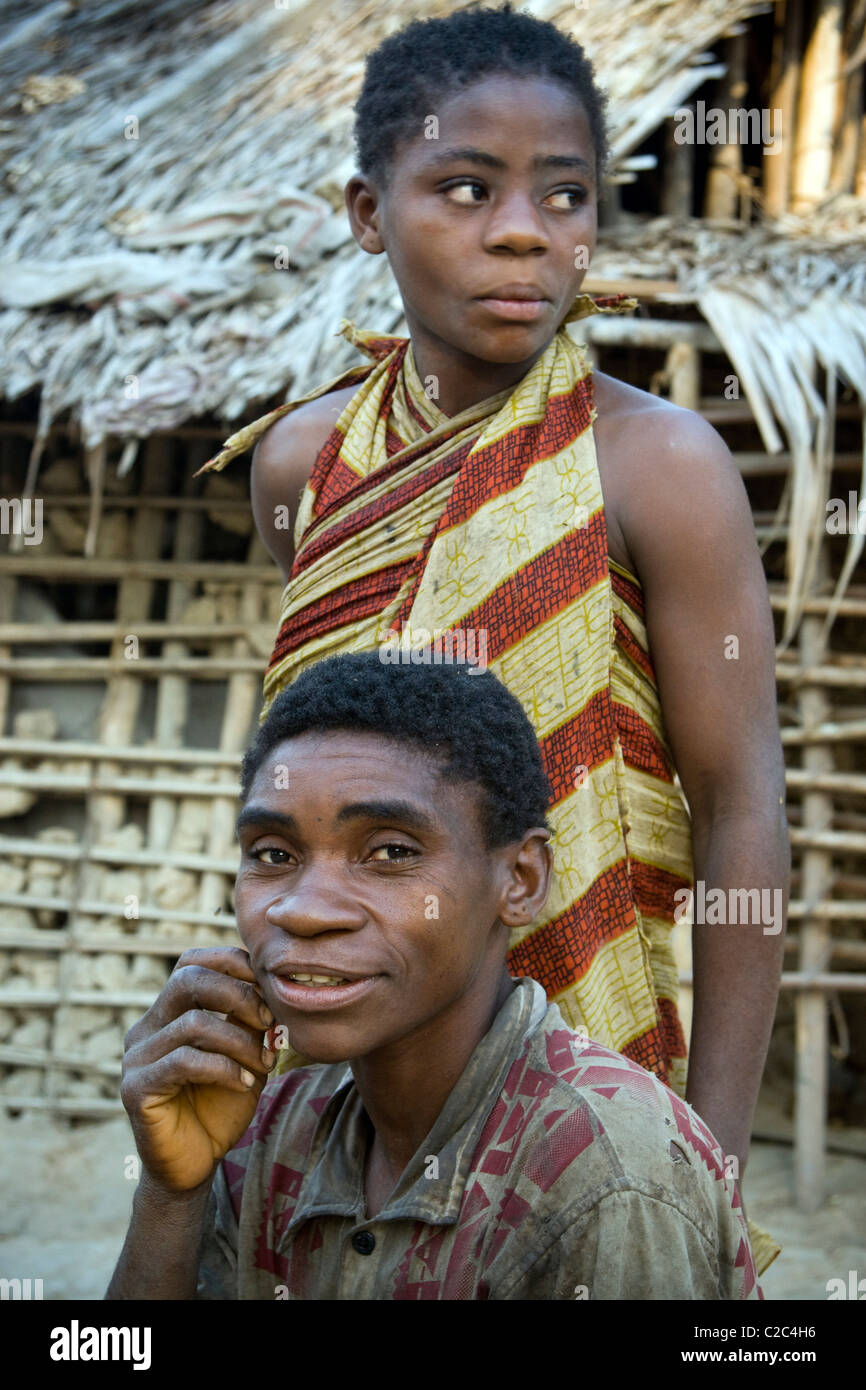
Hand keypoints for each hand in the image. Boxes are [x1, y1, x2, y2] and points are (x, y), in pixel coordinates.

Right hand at [120, 947, 275, 1192]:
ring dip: (241, 1041)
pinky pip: (185, 1061)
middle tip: (270, 1021)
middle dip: (238, 994)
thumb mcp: (243, 1054)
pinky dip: (225, 1068)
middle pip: (187, 979)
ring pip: (193, 1023)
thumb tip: (270, 983)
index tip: (269, 985)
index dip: (231, 963)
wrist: (195, 1165)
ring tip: (264, 1063)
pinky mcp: (135, 1088)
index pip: (190, 962)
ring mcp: (136, 1057)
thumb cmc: (220, 1105)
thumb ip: (248, 1020)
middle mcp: (145, 1029)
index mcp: (167, 1013)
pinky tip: (245, 1084)